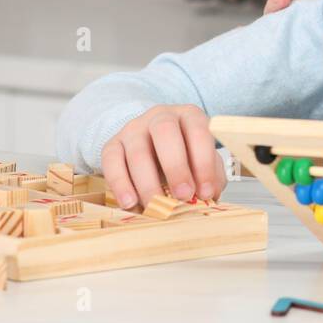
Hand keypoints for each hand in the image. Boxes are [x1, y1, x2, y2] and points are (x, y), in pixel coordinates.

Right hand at [100, 104, 225, 209]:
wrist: (152, 146)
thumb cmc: (185, 156)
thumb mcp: (202, 160)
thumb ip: (210, 175)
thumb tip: (208, 197)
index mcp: (189, 116)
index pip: (198, 131)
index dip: (204, 163)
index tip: (206, 192)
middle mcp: (161, 117)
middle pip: (165, 132)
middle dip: (176, 167)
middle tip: (184, 196)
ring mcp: (134, 129)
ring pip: (137, 152)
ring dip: (148, 183)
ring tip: (156, 207)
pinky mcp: (112, 144)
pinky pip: (111, 161)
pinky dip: (120, 184)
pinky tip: (130, 203)